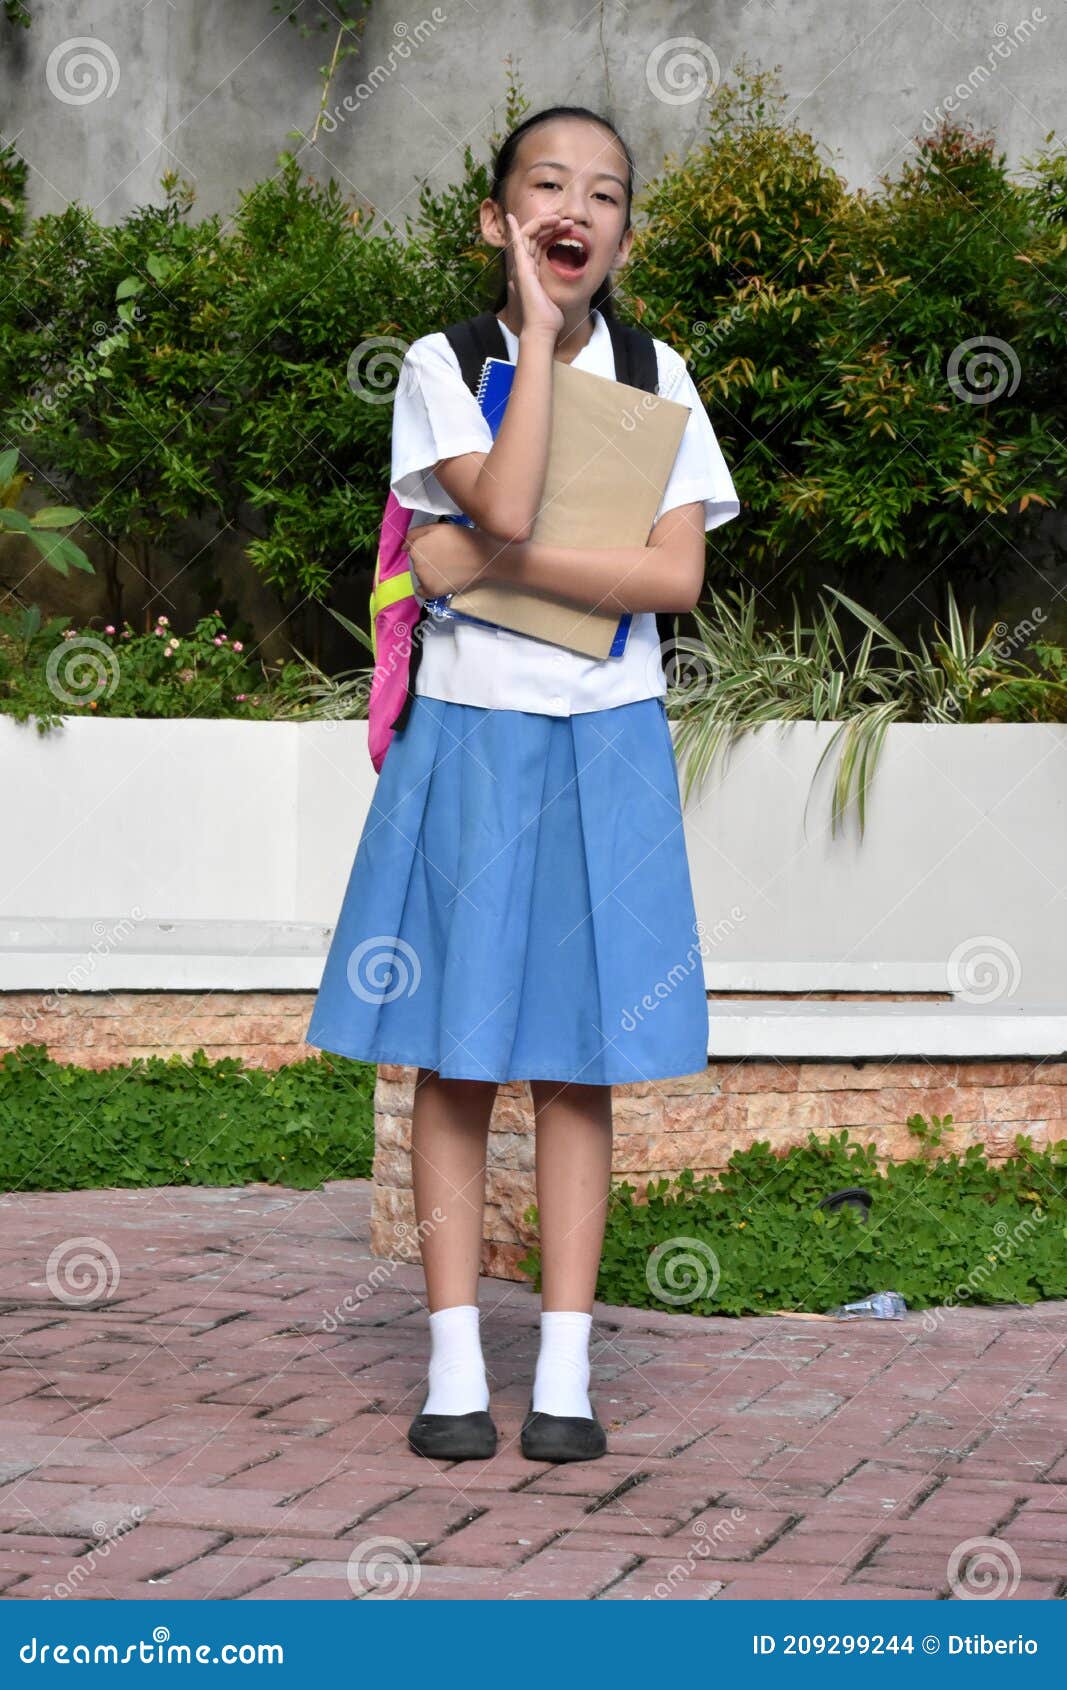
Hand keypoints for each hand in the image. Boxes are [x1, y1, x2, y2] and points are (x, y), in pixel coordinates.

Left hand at [403, 523, 499, 597]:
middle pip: (418, 562)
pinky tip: (441, 582)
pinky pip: (423, 592)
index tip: (442, 548)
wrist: (483, 557)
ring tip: (449, 568)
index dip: (428, 547)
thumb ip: (416, 533)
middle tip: (448, 557)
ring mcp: (424, 578)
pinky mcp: (433, 591)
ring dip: (430, 573)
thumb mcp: (439, 527)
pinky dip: (428, 588)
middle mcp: (416, 563)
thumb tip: (403, 547)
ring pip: (421, 575)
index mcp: (416, 547)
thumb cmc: (463, 538)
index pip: (414, 548)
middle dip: (428, 560)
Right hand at [503, 210, 570, 339]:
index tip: (566, 226)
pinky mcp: (521, 269)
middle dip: (550, 225)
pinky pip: (516, 245)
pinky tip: (510, 218)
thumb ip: (556, 287)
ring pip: (528, 236)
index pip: (539, 244)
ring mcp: (522, 267)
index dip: (551, 231)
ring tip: (559, 218)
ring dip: (543, 224)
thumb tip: (565, 288)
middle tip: (567, 220)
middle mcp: (525, 267)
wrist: (543, 328)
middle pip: (535, 237)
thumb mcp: (556, 295)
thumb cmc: (549, 317)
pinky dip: (512, 230)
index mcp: (533, 271)